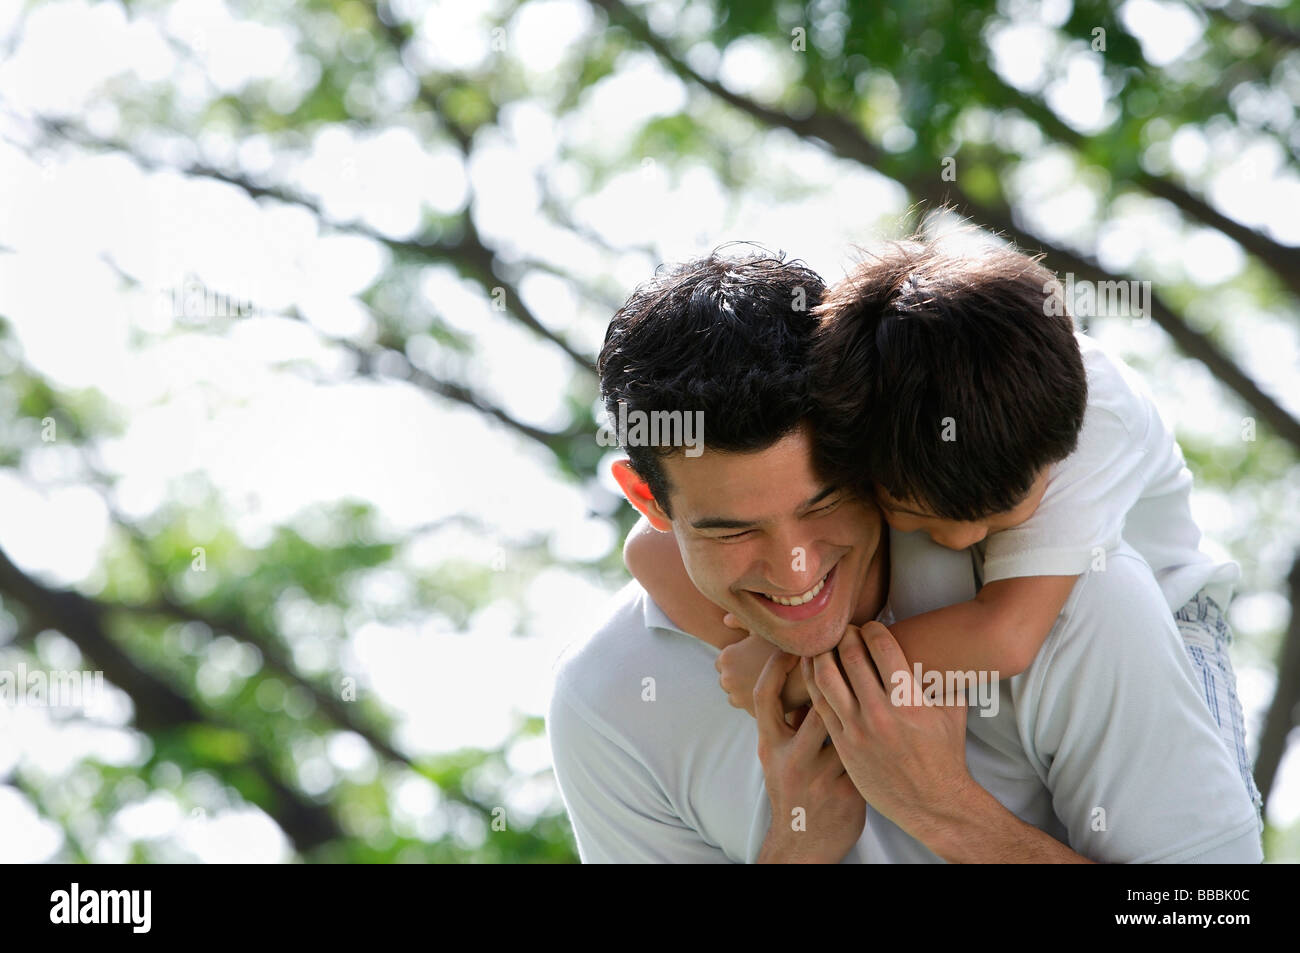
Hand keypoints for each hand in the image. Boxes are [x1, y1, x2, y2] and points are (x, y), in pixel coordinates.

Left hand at [719, 614, 811, 713]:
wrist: (811, 670)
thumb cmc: (786, 645)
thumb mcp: (763, 628)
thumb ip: (741, 620)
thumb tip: (725, 620)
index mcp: (726, 658)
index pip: (723, 662)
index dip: (739, 660)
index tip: (754, 659)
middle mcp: (726, 679)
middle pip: (729, 679)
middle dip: (741, 677)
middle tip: (763, 671)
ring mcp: (738, 698)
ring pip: (738, 695)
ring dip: (749, 691)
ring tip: (770, 682)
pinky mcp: (752, 713)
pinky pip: (752, 707)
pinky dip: (761, 702)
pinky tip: (776, 693)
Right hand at [753, 651, 865, 862]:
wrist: (804, 843)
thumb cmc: (792, 789)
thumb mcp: (777, 757)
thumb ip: (787, 720)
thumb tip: (804, 677)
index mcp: (772, 745)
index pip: (766, 696)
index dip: (776, 665)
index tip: (796, 641)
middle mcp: (794, 758)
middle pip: (816, 700)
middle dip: (834, 667)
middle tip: (850, 638)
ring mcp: (822, 774)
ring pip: (849, 722)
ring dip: (866, 697)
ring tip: (881, 669)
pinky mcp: (850, 789)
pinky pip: (870, 749)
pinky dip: (884, 731)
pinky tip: (898, 714)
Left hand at [803, 621, 972, 843]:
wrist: (932, 804)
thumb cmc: (945, 756)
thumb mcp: (953, 713)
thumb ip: (944, 680)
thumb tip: (941, 653)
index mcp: (909, 701)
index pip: (883, 648)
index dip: (873, 629)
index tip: (870, 626)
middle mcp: (880, 713)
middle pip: (851, 658)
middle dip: (846, 636)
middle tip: (845, 630)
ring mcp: (857, 730)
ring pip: (826, 679)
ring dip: (822, 656)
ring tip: (823, 645)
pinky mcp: (842, 744)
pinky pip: (819, 706)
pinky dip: (812, 684)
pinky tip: (810, 672)